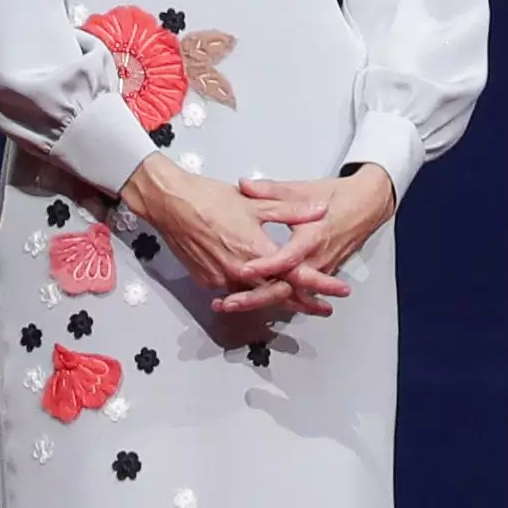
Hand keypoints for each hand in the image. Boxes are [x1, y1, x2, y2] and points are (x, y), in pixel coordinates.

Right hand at [122, 155, 344, 314]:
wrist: (170, 204)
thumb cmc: (210, 199)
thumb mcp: (254, 202)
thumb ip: (290, 209)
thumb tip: (320, 210)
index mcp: (256, 252)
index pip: (295, 276)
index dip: (319, 285)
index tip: (337, 293)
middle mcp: (240, 273)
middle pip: (279, 295)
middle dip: (304, 303)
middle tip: (322, 307)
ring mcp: (222, 280)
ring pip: (257, 297)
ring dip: (278, 300)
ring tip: (298, 303)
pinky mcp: (208, 281)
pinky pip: (237, 292)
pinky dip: (252, 294)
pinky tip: (261, 291)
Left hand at [233, 162, 398, 296]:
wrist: (367, 205)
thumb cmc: (339, 197)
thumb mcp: (304, 189)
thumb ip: (271, 191)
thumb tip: (245, 185)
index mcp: (314, 235)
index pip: (288, 257)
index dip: (267, 265)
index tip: (245, 269)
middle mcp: (317, 259)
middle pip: (286, 286)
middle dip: (256, 297)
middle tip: (229, 302)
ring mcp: (319, 271)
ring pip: (289, 294)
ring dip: (260, 301)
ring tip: (232, 305)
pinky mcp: (319, 276)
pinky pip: (296, 293)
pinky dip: (275, 300)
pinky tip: (252, 304)